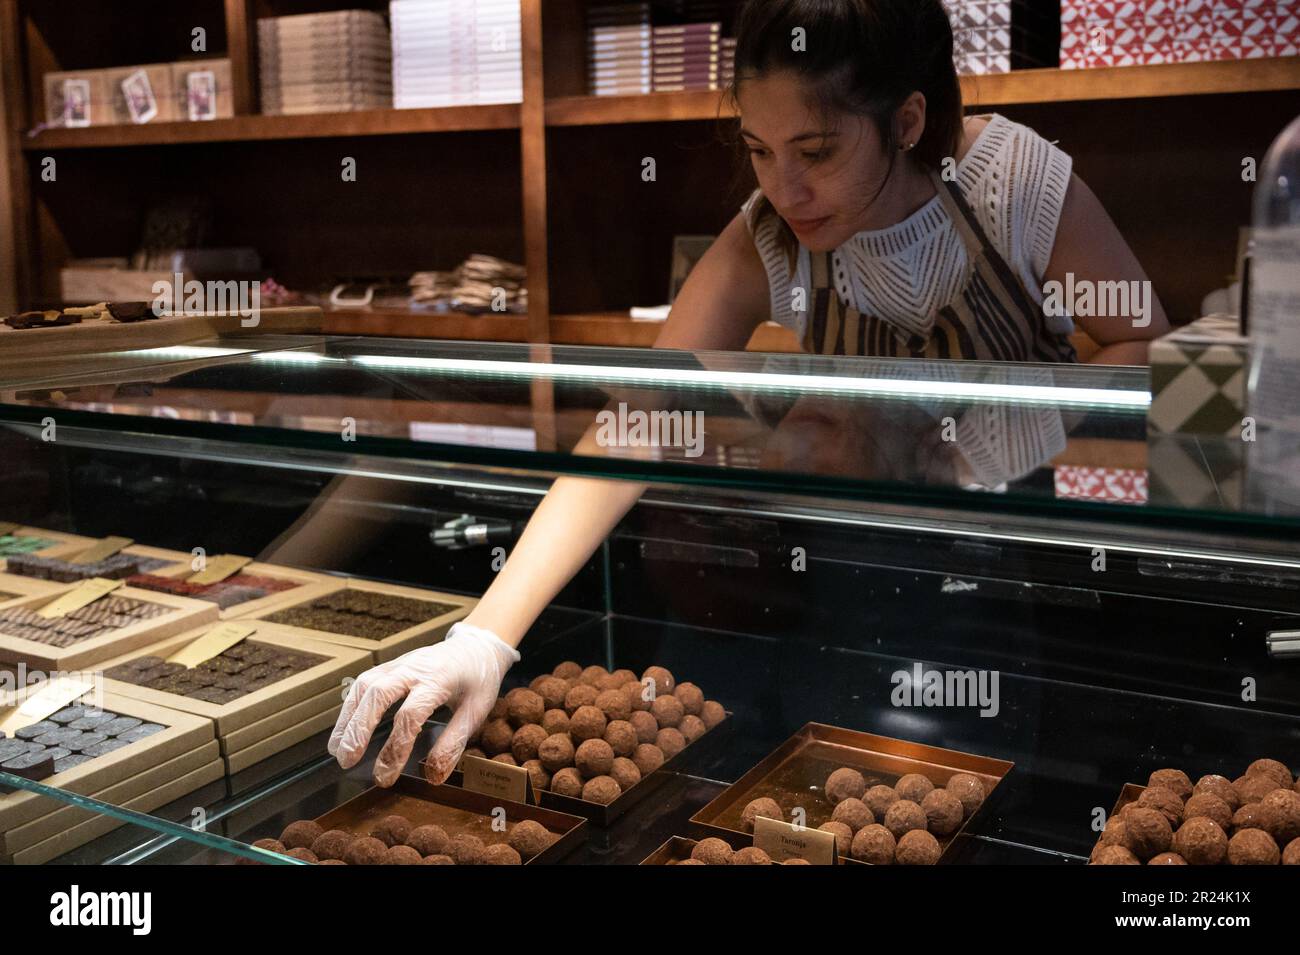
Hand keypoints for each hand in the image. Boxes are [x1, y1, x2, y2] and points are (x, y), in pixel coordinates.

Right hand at [328, 621, 519, 786]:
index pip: (410, 715)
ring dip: (348, 718)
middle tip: (347, 762)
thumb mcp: (476, 712)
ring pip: (365, 685)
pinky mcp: (391, 665)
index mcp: (440, 680)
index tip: (385, 777)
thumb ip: (454, 743)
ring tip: (336, 750)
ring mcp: (400, 663)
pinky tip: (344, 729)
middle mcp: (414, 668)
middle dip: (359, 729)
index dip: (395, 748)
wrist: (476, 646)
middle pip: (378, 694)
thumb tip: (433, 777)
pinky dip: (350, 706)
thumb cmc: (478, 681)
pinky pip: (364, 682)